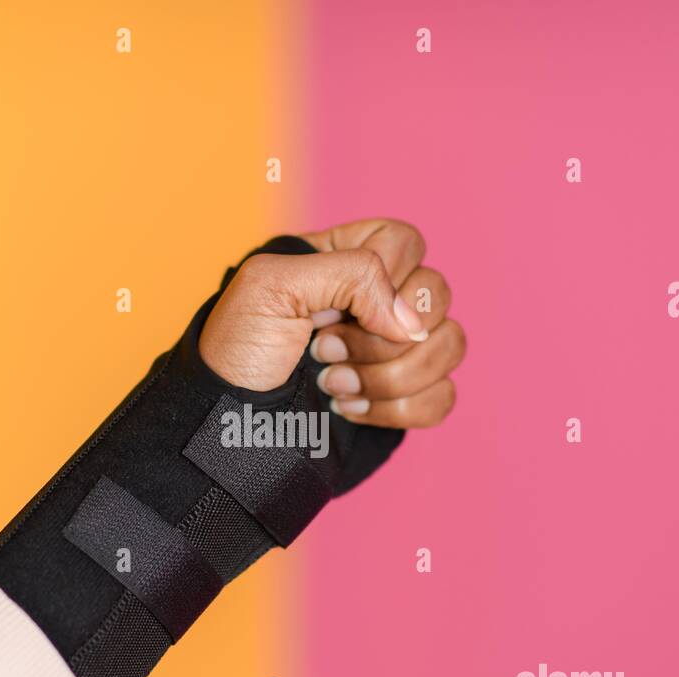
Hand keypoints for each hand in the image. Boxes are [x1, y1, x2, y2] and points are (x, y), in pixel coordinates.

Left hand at [199, 219, 462, 427]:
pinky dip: (402, 409)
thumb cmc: (237, 355)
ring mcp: (394, 352)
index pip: (406, 242)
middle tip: (323, 352)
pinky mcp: (403, 398)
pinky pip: (443, 396)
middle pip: (435, 295)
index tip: (332, 313)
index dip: (384, 277)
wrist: (231, 432)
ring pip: (448, 345)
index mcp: (343, 259)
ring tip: (332, 386)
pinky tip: (352, 411)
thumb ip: (350, 274)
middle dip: (379, 337)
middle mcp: (375, 302)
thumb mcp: (272, 287)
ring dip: (391, 375)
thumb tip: (409, 320)